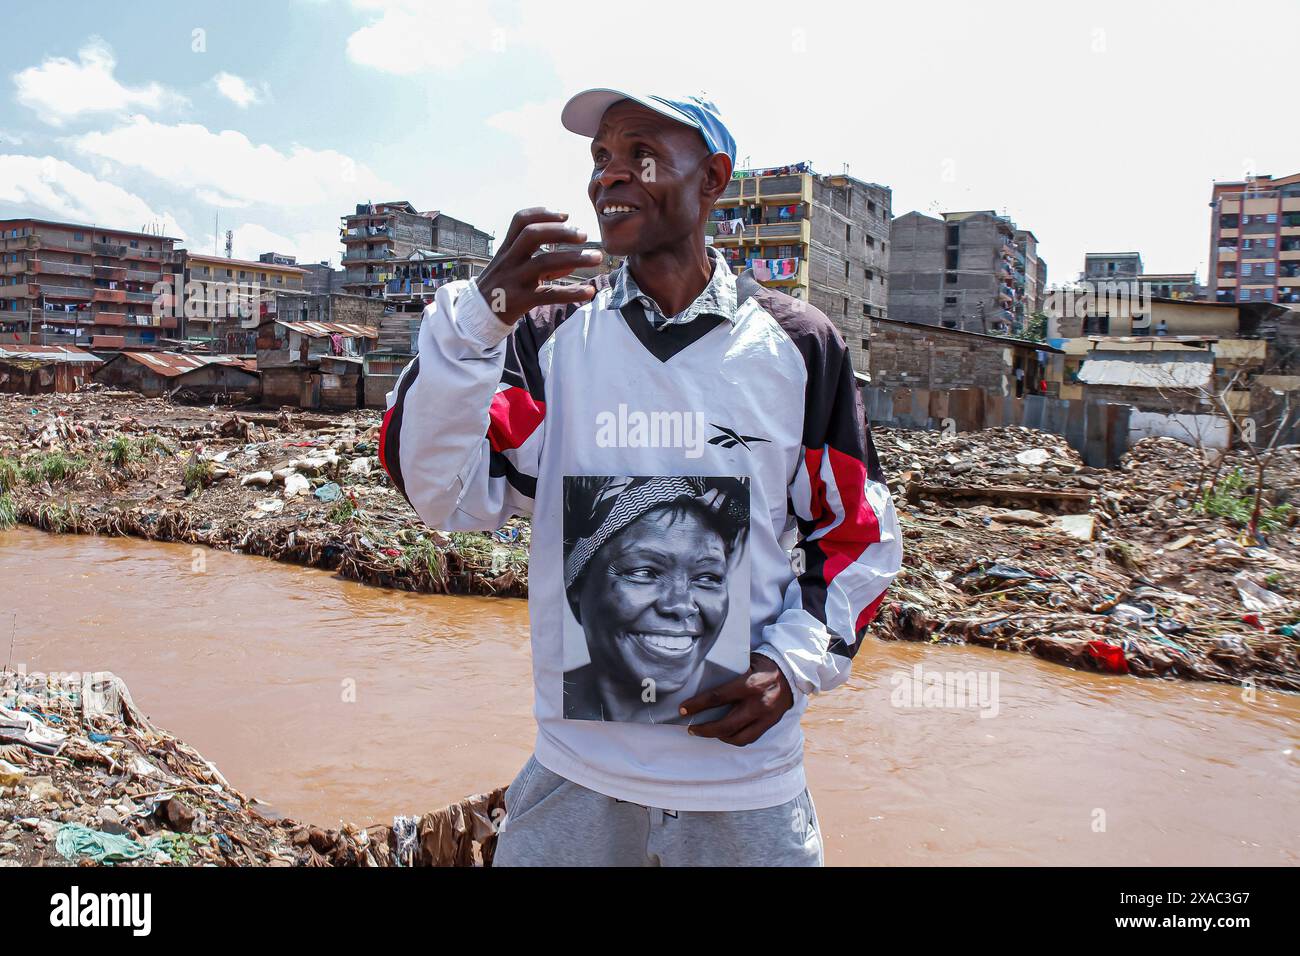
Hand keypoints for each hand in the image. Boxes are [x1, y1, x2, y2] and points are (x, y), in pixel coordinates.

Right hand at [475, 208, 603, 325]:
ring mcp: (514, 280)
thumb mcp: (514, 270)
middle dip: (560, 231)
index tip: (565, 215)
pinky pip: (549, 295)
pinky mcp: (520, 301)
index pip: (520, 221)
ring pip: (544, 262)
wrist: (476, 315)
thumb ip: (540, 263)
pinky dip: (572, 293)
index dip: (543, 213)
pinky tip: (589, 292)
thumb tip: (570, 264)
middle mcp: (509, 260)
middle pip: (532, 235)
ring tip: (596, 258)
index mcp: (506, 249)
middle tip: (583, 235)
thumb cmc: (500, 288)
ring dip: (574, 258)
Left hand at [679, 654, 794, 746]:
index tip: (683, 710)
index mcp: (749, 684)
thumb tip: (701, 678)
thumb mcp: (746, 662)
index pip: (717, 698)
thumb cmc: (764, 664)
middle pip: (725, 725)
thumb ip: (729, 673)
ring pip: (737, 737)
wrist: (793, 671)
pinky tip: (725, 734)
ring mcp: (766, 716)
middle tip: (691, 728)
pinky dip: (734, 739)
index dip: (697, 706)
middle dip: (704, 729)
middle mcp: (758, 703)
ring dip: (718, 737)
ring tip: (706, 732)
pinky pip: (749, 738)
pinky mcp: (770, 723)